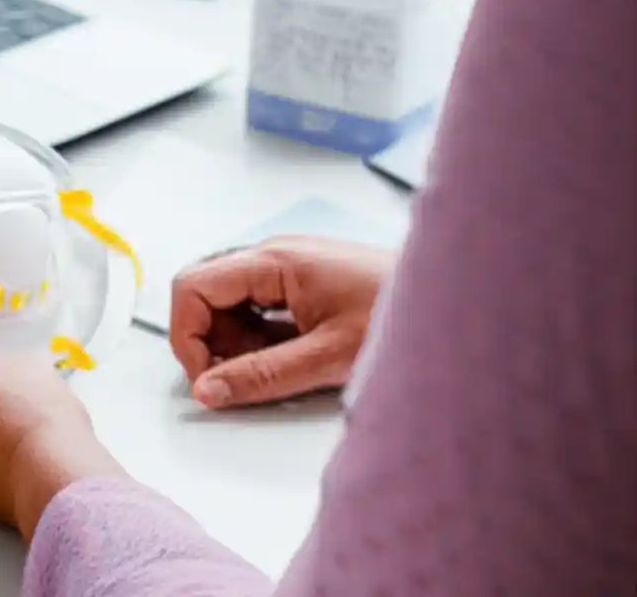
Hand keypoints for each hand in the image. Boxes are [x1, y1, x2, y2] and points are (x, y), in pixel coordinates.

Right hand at [170, 236, 392, 408]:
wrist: (459, 299)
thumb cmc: (402, 315)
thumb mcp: (328, 356)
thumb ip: (262, 375)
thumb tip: (207, 391)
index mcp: (275, 261)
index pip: (192, 287)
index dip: (187, 336)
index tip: (207, 378)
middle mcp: (273, 255)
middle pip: (204, 294)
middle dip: (210, 341)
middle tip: (240, 377)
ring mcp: (286, 266)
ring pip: (227, 303)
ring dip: (234, 342)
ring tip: (275, 368)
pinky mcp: (300, 281)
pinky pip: (254, 307)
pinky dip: (256, 337)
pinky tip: (288, 356)